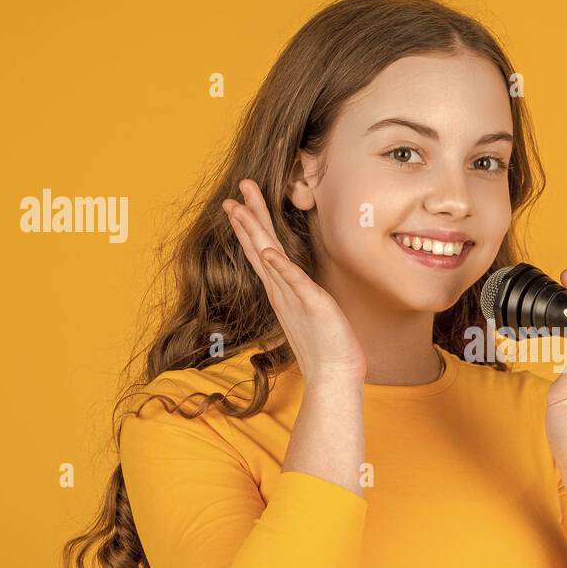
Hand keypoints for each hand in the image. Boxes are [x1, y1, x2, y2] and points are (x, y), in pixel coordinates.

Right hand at [222, 179, 366, 383]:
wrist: (333, 374)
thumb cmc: (325, 344)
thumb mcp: (310, 308)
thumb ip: (299, 292)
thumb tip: (294, 279)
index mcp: (281, 289)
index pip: (261, 251)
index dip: (249, 226)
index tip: (238, 203)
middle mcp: (281, 290)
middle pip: (259, 247)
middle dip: (247, 218)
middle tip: (233, 193)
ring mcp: (293, 297)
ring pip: (268, 258)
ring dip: (254, 233)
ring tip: (239, 209)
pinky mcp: (311, 305)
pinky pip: (294, 282)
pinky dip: (280, 266)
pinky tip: (268, 251)